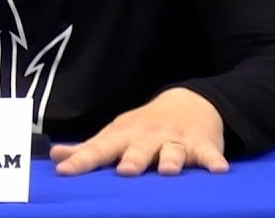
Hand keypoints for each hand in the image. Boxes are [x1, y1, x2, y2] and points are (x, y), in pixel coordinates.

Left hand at [49, 87, 229, 176]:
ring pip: (172, 151)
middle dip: (132, 159)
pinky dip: (213, 160)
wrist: (189, 103)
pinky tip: (218, 170)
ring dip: (170, 160)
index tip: (65, 172)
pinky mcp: (202, 145)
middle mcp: (148, 136)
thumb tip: (55, 157)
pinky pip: (209, 155)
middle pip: (138, 150)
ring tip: (168, 171)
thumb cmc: (144, 127)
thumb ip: (88, 149)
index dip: (82, 160)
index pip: (99, 149)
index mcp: (124, 135)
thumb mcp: (116, 134)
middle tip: (125, 171)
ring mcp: (176, 140)